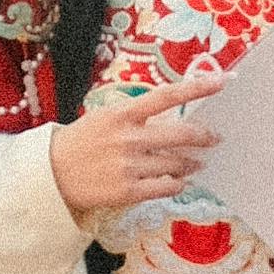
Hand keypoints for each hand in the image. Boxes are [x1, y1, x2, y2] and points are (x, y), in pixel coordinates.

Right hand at [49, 86, 217, 225]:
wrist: (52, 173)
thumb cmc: (81, 141)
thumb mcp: (105, 117)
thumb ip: (136, 116)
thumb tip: (170, 117)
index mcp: (123, 114)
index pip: (167, 96)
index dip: (196, 88)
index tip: (221, 82)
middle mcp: (130, 138)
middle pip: (181, 134)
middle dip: (204, 136)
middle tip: (215, 138)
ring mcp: (130, 166)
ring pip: (177, 163)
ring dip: (192, 163)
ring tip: (196, 163)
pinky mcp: (129, 191)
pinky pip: (166, 186)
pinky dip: (178, 183)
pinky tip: (179, 181)